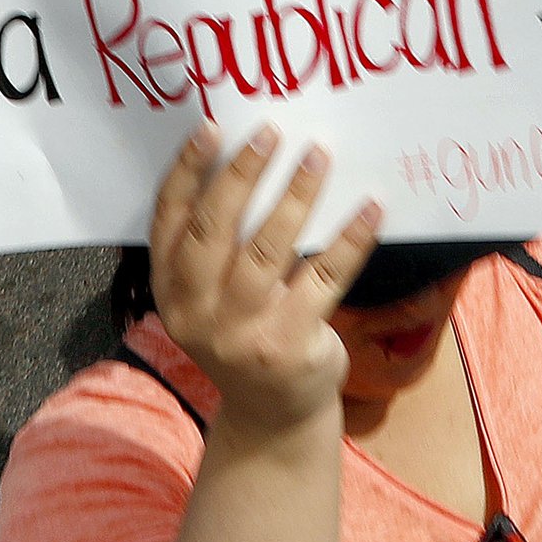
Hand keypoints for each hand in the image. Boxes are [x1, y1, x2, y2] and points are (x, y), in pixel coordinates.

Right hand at [146, 125, 382, 439]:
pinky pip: (325, 279)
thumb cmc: (246, 329)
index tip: (213, 128)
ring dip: (296, 197)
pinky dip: (350, 240)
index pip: (169, 221)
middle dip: (241, 176)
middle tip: (272, 132)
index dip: (186, 172)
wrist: (274, 414)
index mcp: (170, 289)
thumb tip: (256, 155)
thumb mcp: (213, 294)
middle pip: (213, 231)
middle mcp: (196, 312)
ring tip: (319, 155)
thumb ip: (218, 243)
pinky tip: (372, 208)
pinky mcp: (288, 345)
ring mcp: (240, 333)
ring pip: (267, 250)